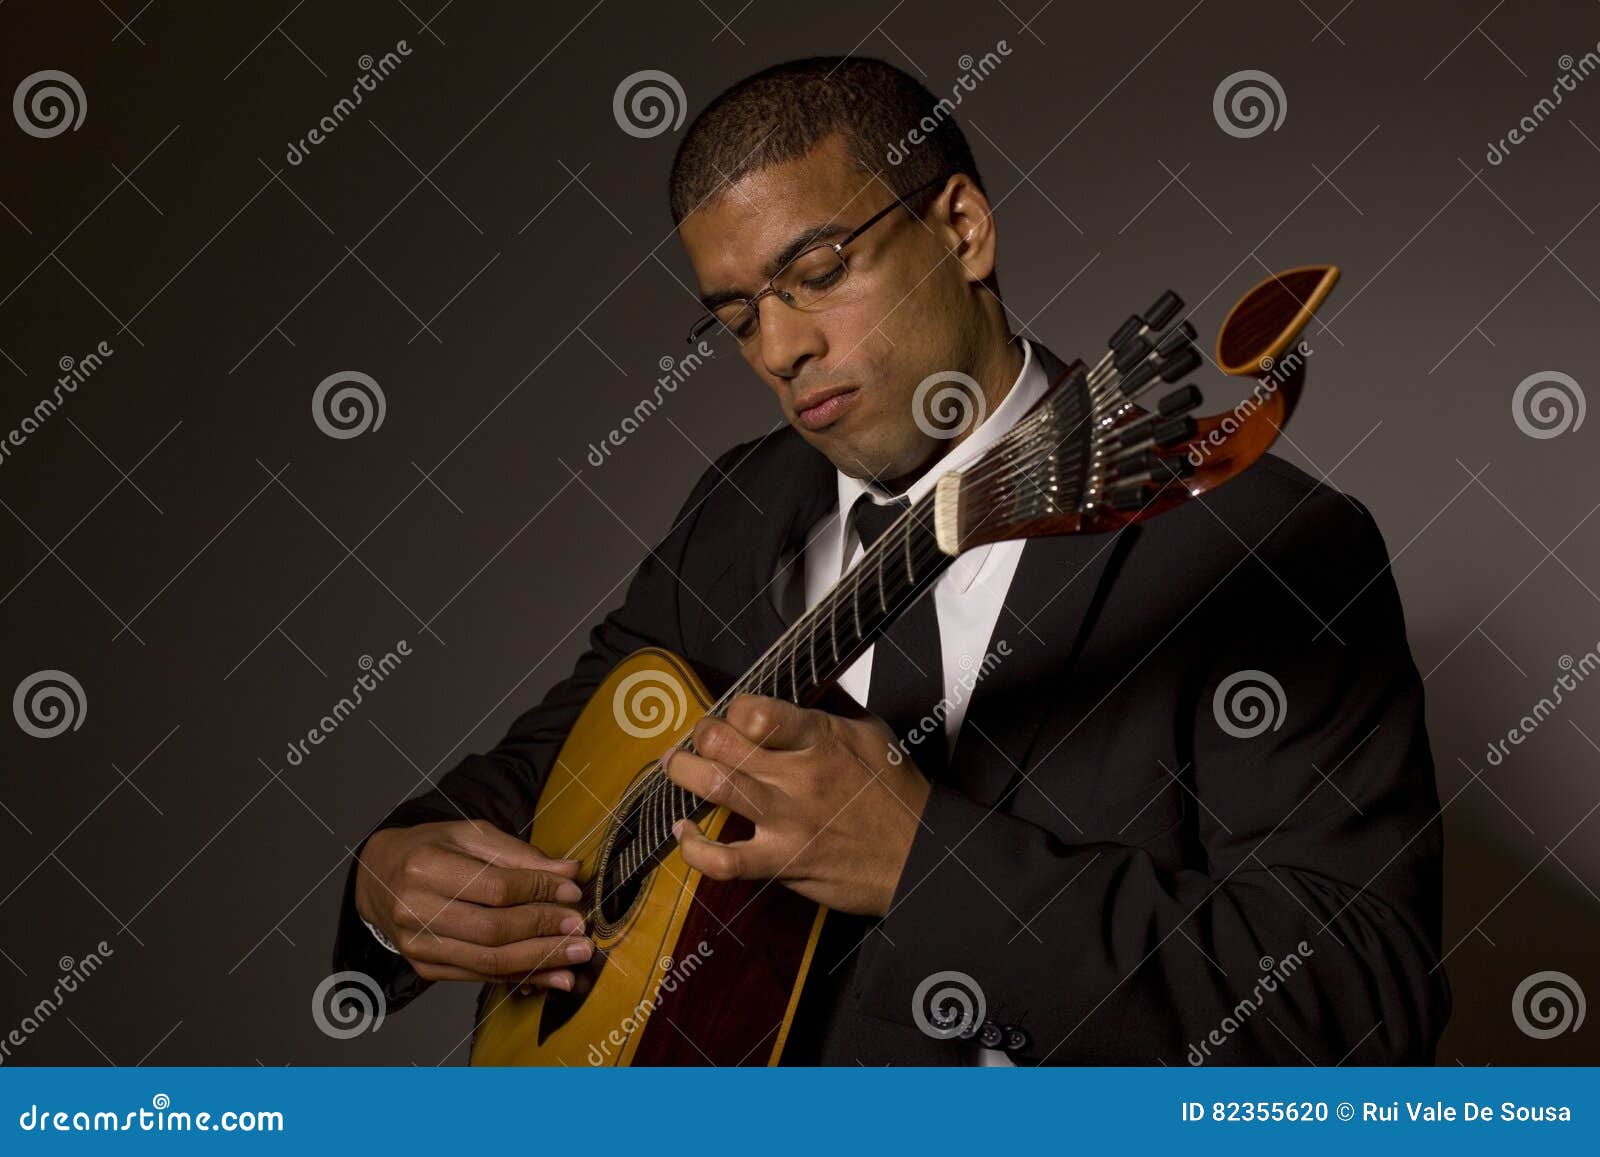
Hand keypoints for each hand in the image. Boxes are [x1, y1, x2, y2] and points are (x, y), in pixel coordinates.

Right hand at [354, 818, 591, 991]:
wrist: (380, 876)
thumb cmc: (432, 848)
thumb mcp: (472, 836)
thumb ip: (521, 855)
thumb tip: (570, 872)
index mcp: (425, 866)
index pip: (495, 887)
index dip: (539, 890)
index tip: (573, 892)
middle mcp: (414, 909)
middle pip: (493, 930)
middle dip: (545, 931)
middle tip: (581, 931)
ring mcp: (416, 944)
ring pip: (488, 961)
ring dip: (539, 962)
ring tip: (575, 959)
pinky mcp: (424, 966)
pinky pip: (479, 976)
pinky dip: (519, 977)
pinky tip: (550, 975)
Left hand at [662, 694, 931, 916]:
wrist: (921, 855)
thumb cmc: (898, 796)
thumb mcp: (872, 733)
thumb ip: (831, 708)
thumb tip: (802, 681)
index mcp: (822, 739)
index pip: (755, 709)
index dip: (733, 708)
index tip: (733, 715)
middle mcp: (800, 776)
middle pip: (724, 743)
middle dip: (700, 735)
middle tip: (698, 739)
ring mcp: (788, 820)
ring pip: (716, 787)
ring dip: (685, 775)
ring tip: (678, 767)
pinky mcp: (783, 862)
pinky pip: (723, 859)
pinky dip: (694, 848)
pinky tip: (685, 833)